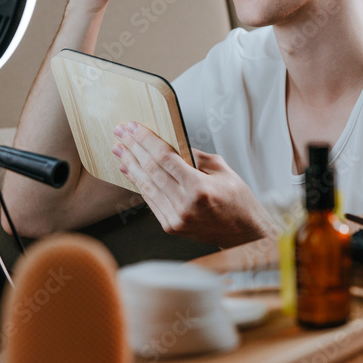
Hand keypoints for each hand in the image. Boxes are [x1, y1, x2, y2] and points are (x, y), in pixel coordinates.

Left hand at [111, 121, 276, 247]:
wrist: (243, 234)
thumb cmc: (237, 201)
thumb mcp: (222, 170)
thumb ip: (196, 156)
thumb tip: (173, 144)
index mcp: (199, 188)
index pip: (164, 158)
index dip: (146, 140)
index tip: (133, 127)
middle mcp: (184, 205)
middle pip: (151, 170)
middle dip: (133, 148)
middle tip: (120, 133)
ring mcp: (175, 219)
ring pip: (146, 185)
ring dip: (131, 165)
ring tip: (119, 150)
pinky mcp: (170, 227)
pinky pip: (150, 200)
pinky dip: (139, 183)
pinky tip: (130, 171)